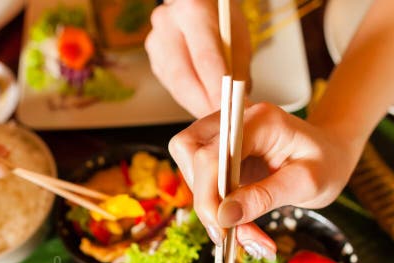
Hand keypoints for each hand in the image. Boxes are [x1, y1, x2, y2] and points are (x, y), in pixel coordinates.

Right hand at [145, 0, 251, 117]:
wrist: (198, 5)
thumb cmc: (220, 17)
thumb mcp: (238, 35)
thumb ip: (237, 69)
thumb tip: (238, 102)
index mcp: (192, 10)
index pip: (205, 59)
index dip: (218, 89)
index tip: (230, 109)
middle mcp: (168, 24)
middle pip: (184, 76)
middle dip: (205, 104)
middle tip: (223, 120)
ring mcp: (156, 41)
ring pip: (175, 86)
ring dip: (197, 105)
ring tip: (216, 113)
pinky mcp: (154, 59)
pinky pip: (171, 87)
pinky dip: (189, 99)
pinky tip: (202, 101)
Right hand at [169, 103, 362, 255]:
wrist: (330, 156)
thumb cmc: (325, 163)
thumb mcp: (306, 184)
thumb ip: (265, 197)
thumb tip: (226, 216)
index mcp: (260, 121)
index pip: (213, 152)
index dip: (208, 193)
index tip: (221, 228)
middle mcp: (235, 121)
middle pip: (189, 151)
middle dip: (203, 199)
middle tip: (227, 234)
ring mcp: (224, 136)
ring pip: (190, 167)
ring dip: (210, 208)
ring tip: (245, 236)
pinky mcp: (221, 155)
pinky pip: (202, 180)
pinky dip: (217, 209)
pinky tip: (241, 227)